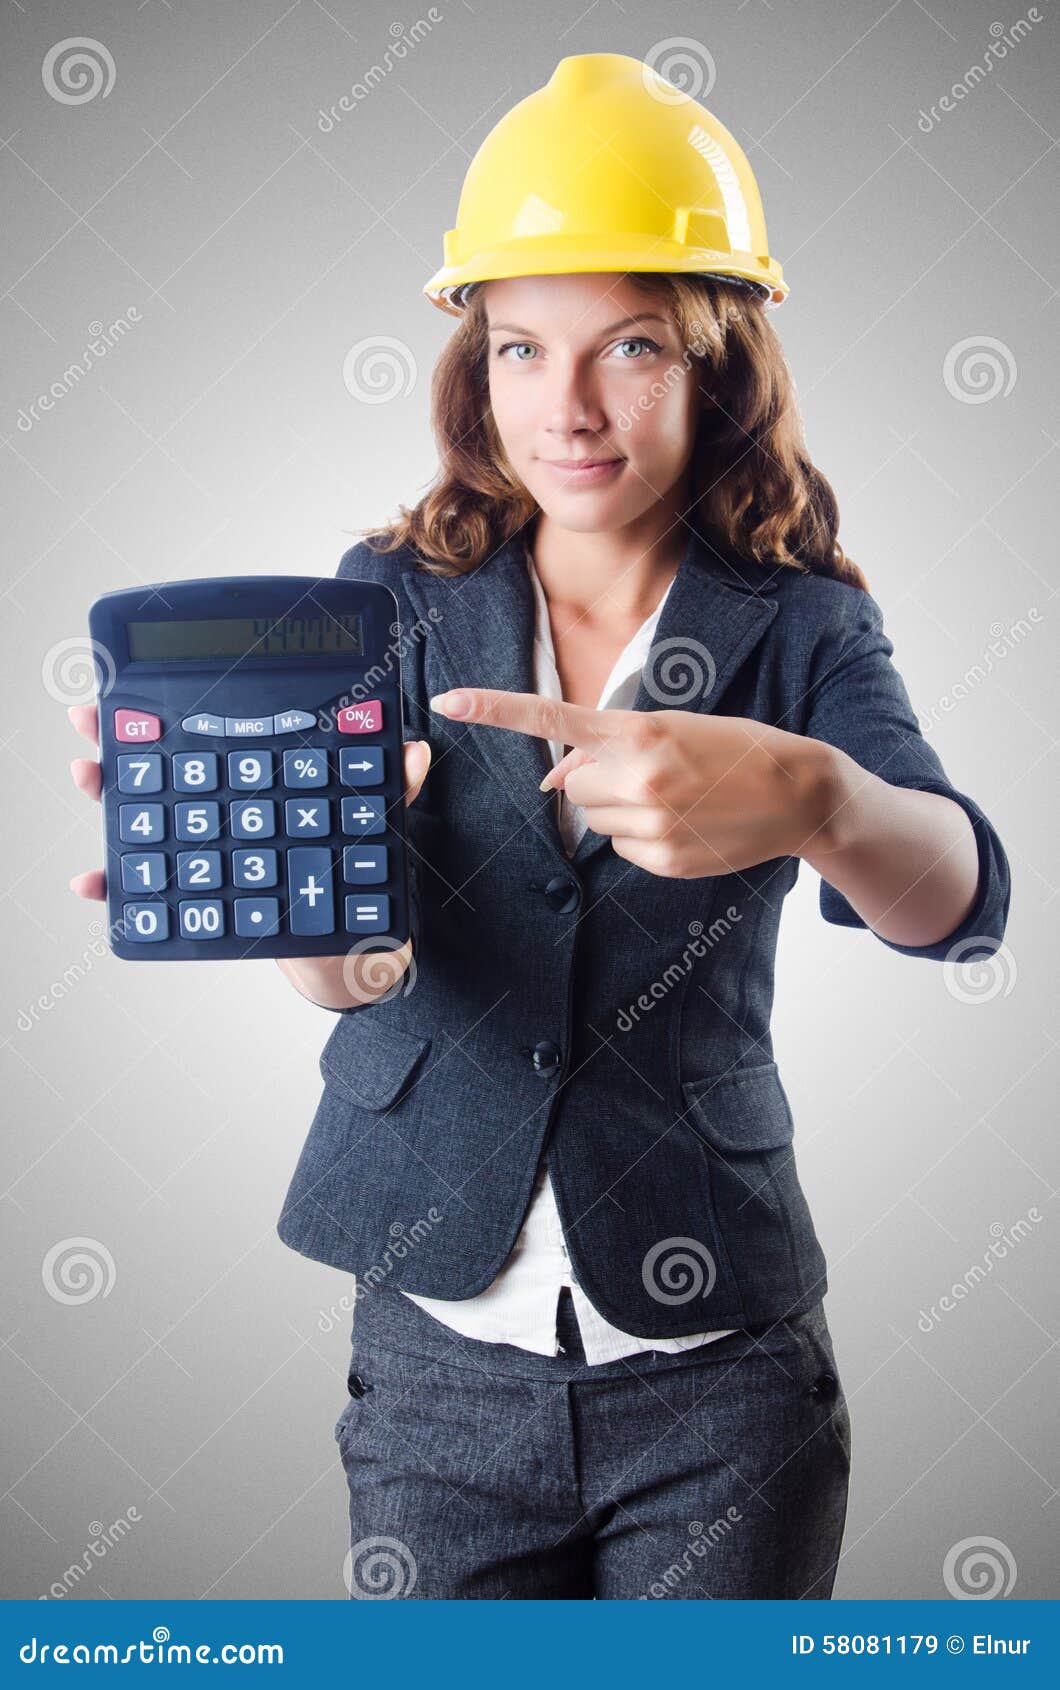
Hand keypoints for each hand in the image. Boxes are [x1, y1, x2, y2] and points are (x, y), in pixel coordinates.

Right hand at [66, 705, 432, 898]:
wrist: (346, 946)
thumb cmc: (349, 875)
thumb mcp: (374, 828)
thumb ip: (390, 792)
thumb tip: (411, 752)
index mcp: (257, 778)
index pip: (211, 729)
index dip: (172, 702)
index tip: (134, 679)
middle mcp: (219, 807)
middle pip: (162, 763)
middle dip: (119, 735)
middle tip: (91, 716)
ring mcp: (202, 850)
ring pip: (144, 816)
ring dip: (109, 795)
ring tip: (89, 775)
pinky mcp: (196, 899)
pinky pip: (147, 892)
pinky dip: (115, 887)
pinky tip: (94, 880)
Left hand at [428, 688, 837, 878]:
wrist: (797, 792)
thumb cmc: (732, 749)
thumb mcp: (670, 728)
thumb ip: (605, 747)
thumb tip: (553, 780)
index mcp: (637, 732)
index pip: (550, 719)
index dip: (493, 710)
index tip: (447, 701)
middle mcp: (637, 779)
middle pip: (571, 786)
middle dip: (596, 780)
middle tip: (650, 774)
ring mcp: (650, 825)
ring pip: (593, 820)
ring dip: (619, 810)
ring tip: (674, 798)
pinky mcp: (662, 861)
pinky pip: (621, 849)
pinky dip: (642, 838)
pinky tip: (683, 824)